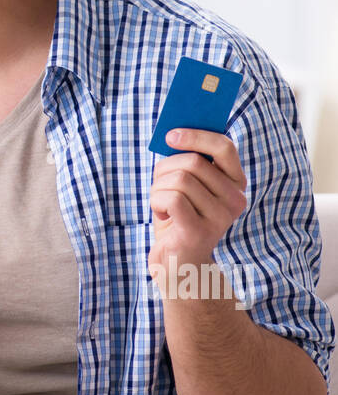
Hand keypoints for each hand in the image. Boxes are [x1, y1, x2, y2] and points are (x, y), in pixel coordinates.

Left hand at [148, 128, 247, 284]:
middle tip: (159, 184)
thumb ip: (186, 159)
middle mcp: (235, 200)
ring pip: (180, 180)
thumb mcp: (185, 184)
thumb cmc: (178, 217)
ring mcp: (220, 218)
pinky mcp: (200, 232)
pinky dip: (157, 202)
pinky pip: (172, 199)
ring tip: (161, 204)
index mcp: (236, 184)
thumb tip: (173, 131)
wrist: (177, 263)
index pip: (224, 148)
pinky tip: (162, 215)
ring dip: (158, 188)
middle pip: (194, 162)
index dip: (196, 136)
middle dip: (166, 168)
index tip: (170, 135)